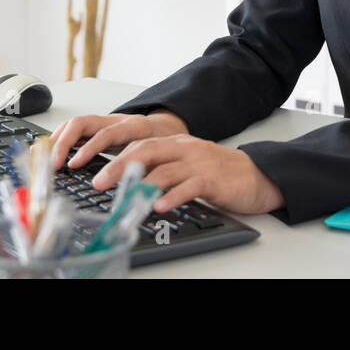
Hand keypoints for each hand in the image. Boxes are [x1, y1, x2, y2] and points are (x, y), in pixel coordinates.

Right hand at [49, 109, 187, 171]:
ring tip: (46, 158)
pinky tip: (51, 151)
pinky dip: (61, 139)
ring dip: (59, 140)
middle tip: (55, 165)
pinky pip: (75, 129)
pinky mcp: (98, 127)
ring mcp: (106, 121)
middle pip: (85, 123)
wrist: (168, 131)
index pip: (109, 134)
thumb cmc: (164, 148)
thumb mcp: (160, 161)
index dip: (90, 149)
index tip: (75, 165)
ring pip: (77, 123)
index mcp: (136, 127)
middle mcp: (118, 120)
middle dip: (66, 143)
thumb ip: (145, 173)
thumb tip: (131, 193)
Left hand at [89, 134, 284, 215]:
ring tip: (125, 197)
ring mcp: (199, 163)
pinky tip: (161, 205)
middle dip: (119, 167)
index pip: (139, 145)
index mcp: (175, 144)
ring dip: (142, 184)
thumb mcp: (186, 165)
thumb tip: (128, 180)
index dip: (114, 157)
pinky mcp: (213, 180)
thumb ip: (161, 168)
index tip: (94, 171)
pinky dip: (173, 196)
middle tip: (100, 182)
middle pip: (146, 152)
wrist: (255, 175)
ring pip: (165, 169)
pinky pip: (189, 186)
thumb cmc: (218, 174)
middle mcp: (184, 149)